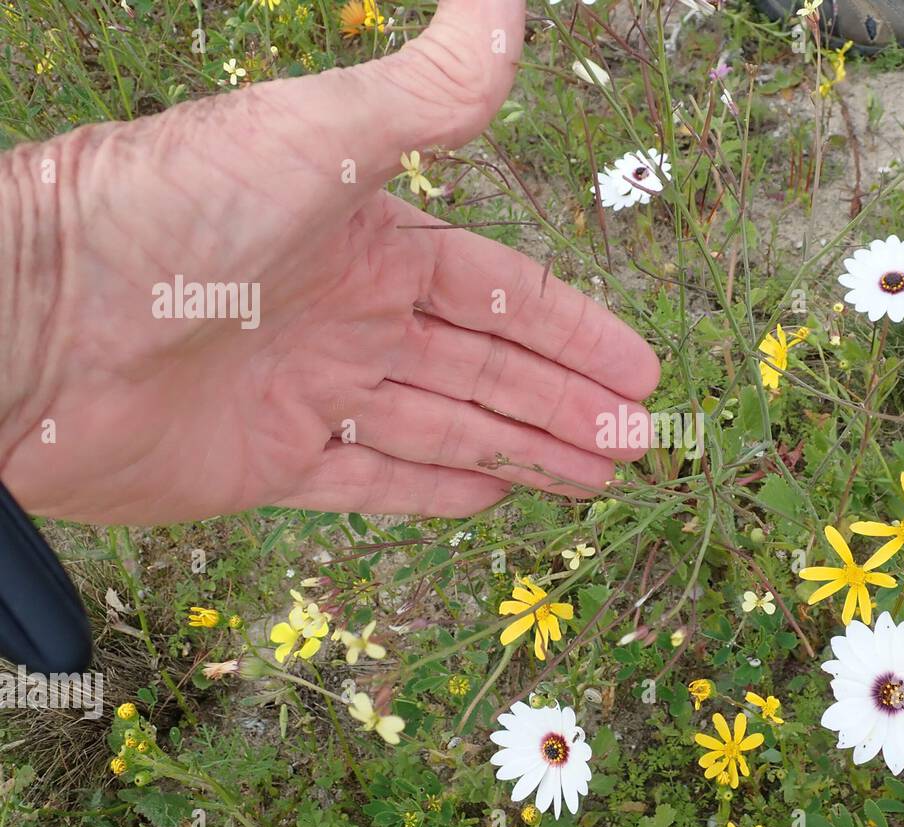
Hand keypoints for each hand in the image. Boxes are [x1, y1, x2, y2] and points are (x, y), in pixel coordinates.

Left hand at [0, 0, 658, 524]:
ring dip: (524, 450)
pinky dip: (433, 491)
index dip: (575, 328)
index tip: (642, 366)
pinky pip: (370, 480)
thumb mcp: (319, 137)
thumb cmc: (172, 212)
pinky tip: (496, 499)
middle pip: (485, 366)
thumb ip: (428, 92)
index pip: (500, 290)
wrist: (30, 321)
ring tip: (599, 477)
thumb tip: (511, 0)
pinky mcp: (263, 464)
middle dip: (567, 403)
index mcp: (369, 242)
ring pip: (444, 427)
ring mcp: (308, 392)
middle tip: (642, 439)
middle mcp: (347, 316)